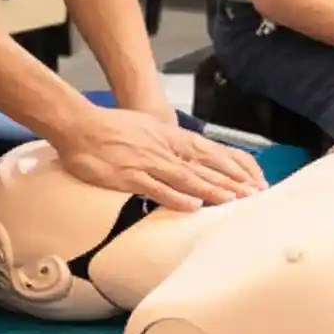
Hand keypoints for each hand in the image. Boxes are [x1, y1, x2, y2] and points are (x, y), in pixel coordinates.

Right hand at [55, 106, 267, 210]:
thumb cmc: (110, 127)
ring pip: (186, 178)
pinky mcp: (130, 176)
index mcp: (169, 137)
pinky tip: (193, 207)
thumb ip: (165, 142)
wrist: (80, 126)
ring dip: (211, 190)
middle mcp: (163, 148)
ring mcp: (147, 162)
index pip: (208, 152)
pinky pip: (157, 189)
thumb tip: (180, 155)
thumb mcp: (145, 128)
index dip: (231, 166)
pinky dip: (177, 198)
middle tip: (253, 195)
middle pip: (203, 166)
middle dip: (230, 181)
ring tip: (234, 201)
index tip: (250, 179)